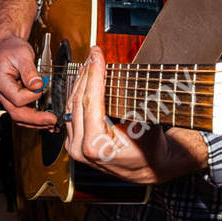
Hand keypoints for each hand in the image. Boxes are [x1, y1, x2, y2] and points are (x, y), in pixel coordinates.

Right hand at [0, 34, 55, 127]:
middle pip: (16, 113)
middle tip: (51, 120)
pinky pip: (23, 112)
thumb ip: (29, 71)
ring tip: (50, 122)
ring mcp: (7, 97)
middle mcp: (1, 92)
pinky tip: (45, 118)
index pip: (16, 98)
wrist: (8, 45)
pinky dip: (34, 118)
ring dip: (35, 122)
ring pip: (19, 116)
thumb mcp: (22, 54)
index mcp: (0, 81)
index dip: (32, 96)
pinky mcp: (14, 98)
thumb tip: (37, 86)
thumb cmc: (12, 48)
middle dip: (35, 119)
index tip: (42, 87)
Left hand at [63, 47, 207, 184]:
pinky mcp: (74, 141)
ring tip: (90, 62)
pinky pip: (72, 111)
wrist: (148, 166)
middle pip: (78, 101)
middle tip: (94, 54)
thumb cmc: (150, 150)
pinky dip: (79, 93)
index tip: (97, 56)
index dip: (95, 75)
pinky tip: (85, 79)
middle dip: (87, 73)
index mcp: (95, 146)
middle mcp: (80, 148)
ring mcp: (75, 146)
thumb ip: (137, 106)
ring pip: (72, 105)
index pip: (91, 102)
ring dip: (81, 81)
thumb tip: (130, 81)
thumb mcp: (148, 126)